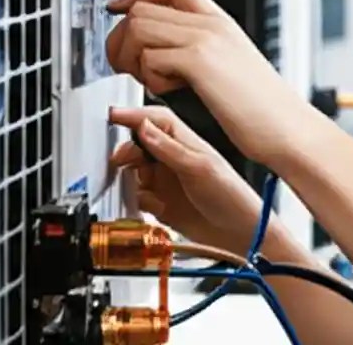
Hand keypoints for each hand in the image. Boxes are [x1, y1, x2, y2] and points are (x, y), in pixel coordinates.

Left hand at [105, 0, 317, 164]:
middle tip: (127, 67)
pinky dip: (148, 77)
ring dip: (130, 57)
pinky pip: (150, 56)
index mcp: (221, 22)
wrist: (288, 128)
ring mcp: (206, 39)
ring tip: (149, 82)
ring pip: (138, 26)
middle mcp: (212, 24)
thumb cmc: (262, 110)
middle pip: (143, 7)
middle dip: (122, 38)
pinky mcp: (199, 61)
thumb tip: (163, 53)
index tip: (118, 10)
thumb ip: (201, 52)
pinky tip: (169, 91)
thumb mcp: (231, 68)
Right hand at [109, 105, 273, 251]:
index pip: (156, 120)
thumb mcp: (199, 168)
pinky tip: (151, 207)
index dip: (133, 115)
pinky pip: (139, 198)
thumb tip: (144, 127)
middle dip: (127, 152)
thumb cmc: (232, 197)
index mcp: (186, 143)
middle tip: (121, 160)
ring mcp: (168, 182)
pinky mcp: (163, 205)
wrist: (241, 235)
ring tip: (141, 188)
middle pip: (139, 146)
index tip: (111, 116)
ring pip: (136, 173)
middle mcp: (174, 160)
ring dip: (132, 179)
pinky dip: (138, 202)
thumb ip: (169, 148)